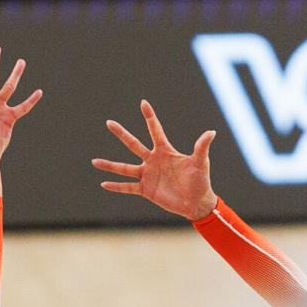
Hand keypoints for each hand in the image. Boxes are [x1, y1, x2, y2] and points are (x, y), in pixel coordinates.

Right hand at [92, 100, 217, 221]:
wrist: (196, 203)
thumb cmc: (200, 181)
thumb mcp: (201, 163)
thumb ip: (202, 147)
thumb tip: (211, 132)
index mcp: (165, 151)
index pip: (155, 130)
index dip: (149, 117)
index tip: (143, 103)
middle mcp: (153, 161)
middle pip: (134, 144)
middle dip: (122, 134)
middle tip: (109, 122)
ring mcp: (147, 175)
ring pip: (125, 168)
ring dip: (110, 165)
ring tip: (94, 161)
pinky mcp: (145, 190)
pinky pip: (128, 187)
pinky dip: (116, 186)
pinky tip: (104, 183)